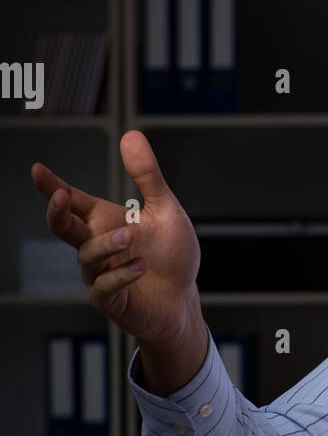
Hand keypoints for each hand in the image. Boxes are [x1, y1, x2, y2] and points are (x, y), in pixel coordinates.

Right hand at [31, 130, 200, 344]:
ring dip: (106, 244)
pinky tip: (141, 266)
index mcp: (105, 221)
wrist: (183, 299)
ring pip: (86, 256)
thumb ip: (148, 176)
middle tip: (60, 196)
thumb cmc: (171, 255)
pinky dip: (121, 274)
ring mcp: (99, 274)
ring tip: (130, 236)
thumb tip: (132, 135)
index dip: (52, 186)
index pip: (72, 200)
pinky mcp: (110, 300)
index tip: (37, 170)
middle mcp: (96, 245)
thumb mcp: (166, 210)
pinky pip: (104, 286)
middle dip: (56, 212)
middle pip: (62, 227)